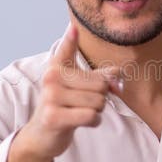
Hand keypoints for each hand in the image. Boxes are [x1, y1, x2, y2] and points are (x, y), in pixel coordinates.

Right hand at [6, 22, 121, 161]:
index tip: (73, 27)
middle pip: (101, 84)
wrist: (42, 134)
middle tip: (85, 103)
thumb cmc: (66, 106)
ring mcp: (51, 97)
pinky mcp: (54, 116)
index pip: (67, 47)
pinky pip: (91, 116)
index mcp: (57, 66)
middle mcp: (51, 77)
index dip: (71, 37)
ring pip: (98, 101)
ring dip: (97, 111)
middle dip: (101, 97)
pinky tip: (82, 121)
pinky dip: (94, 121)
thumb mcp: (80, 87)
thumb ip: (102, 77)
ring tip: (81, 112)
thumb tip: (118, 79)